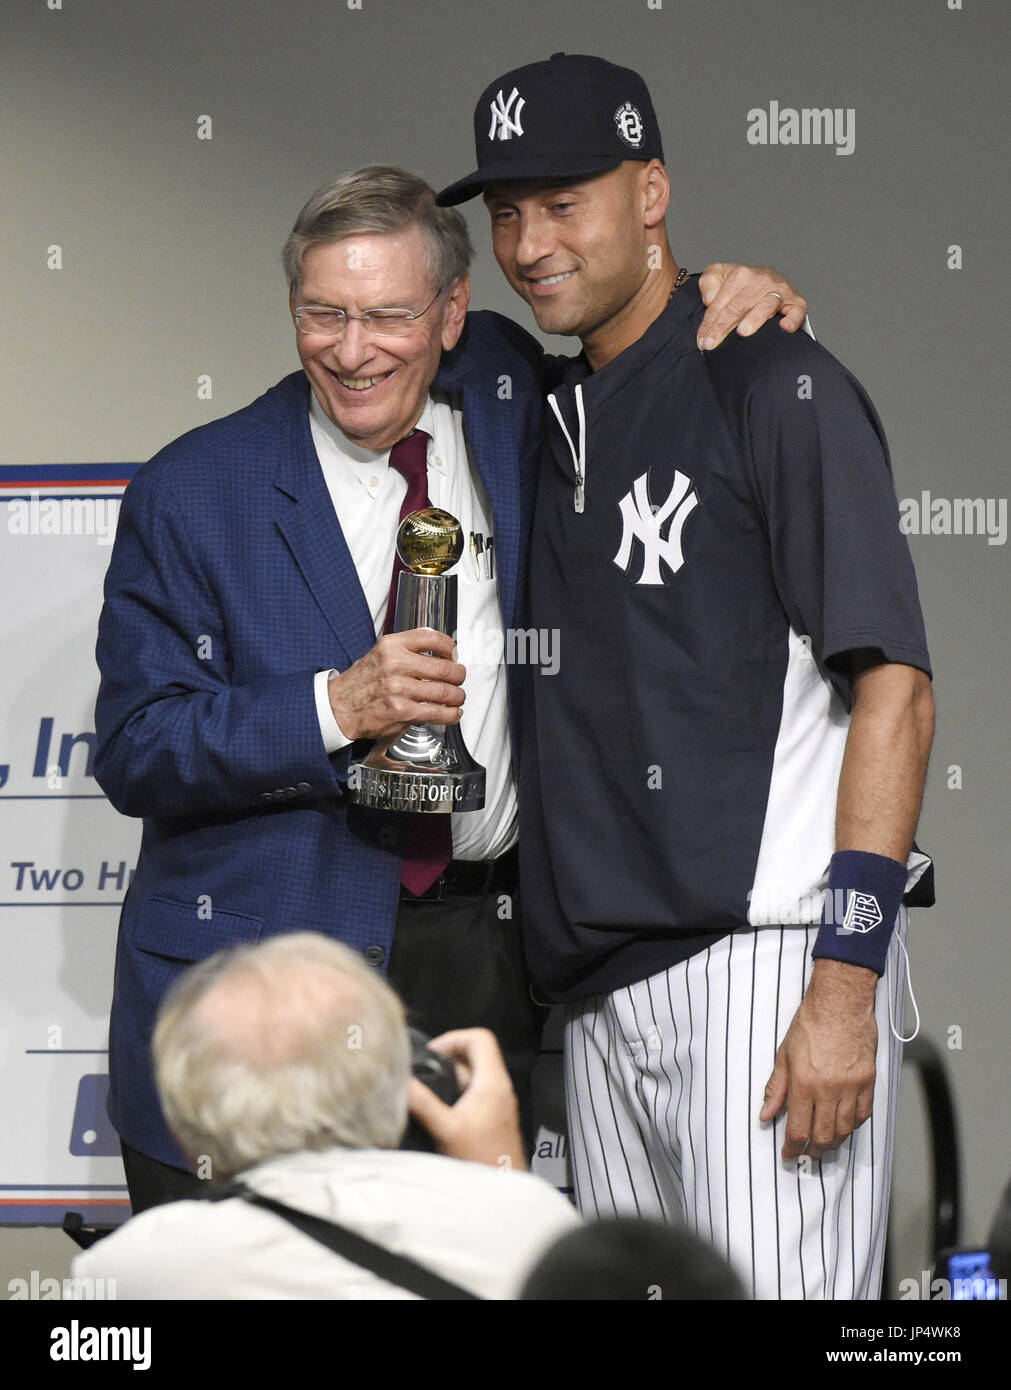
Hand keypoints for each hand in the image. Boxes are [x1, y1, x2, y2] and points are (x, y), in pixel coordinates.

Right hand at [327, 628, 464, 740]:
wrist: (340, 706)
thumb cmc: (363, 681)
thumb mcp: (381, 653)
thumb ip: (408, 649)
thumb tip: (441, 652)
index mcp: (392, 646)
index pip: (432, 638)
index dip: (450, 647)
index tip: (454, 654)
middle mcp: (395, 665)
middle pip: (444, 668)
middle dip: (459, 675)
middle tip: (459, 678)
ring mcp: (399, 689)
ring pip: (444, 692)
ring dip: (457, 696)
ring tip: (457, 697)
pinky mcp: (401, 711)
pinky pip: (436, 712)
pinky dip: (450, 714)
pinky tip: (451, 713)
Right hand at [406, 1027, 526, 1170]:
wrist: (504, 1191)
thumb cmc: (482, 1160)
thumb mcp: (446, 1130)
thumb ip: (422, 1103)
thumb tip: (400, 1081)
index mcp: (493, 1081)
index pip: (480, 1038)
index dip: (454, 1038)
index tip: (432, 1053)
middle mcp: (500, 1087)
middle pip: (476, 1054)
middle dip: (448, 1058)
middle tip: (425, 1070)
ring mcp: (499, 1102)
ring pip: (475, 1075)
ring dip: (451, 1077)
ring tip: (428, 1088)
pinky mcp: (495, 1118)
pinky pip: (476, 1092)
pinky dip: (458, 1093)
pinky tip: (440, 1110)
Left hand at [696, 263, 808, 350]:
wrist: (767, 280)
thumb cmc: (740, 284)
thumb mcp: (719, 275)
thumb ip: (708, 282)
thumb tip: (710, 299)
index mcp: (741, 274)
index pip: (721, 302)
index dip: (709, 322)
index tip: (702, 340)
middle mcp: (761, 280)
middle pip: (739, 306)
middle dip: (723, 326)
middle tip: (712, 344)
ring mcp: (779, 290)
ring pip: (766, 305)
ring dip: (754, 319)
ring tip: (742, 332)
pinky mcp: (795, 302)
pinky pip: (797, 310)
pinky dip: (792, 319)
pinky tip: (784, 328)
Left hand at [759, 958, 877, 1159]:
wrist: (841, 1004)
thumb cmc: (810, 1025)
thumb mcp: (784, 1055)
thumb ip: (775, 1088)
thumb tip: (765, 1115)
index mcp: (804, 1084)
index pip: (797, 1129)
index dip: (792, 1148)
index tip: (788, 1155)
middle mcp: (829, 1090)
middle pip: (823, 1136)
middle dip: (813, 1151)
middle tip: (806, 1155)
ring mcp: (852, 1087)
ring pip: (844, 1130)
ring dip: (833, 1142)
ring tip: (824, 1145)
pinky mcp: (869, 1081)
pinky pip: (863, 1114)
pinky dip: (853, 1125)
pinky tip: (844, 1125)